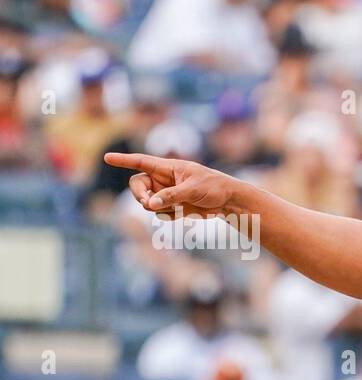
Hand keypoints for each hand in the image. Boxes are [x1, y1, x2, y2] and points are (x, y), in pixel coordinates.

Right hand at [104, 152, 242, 220]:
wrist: (229, 202)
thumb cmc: (215, 188)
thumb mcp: (193, 190)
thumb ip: (171, 196)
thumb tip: (149, 204)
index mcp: (168, 167)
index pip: (141, 162)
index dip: (123, 160)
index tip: (107, 158)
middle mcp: (164, 179)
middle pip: (138, 185)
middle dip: (139, 195)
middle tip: (148, 203)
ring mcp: (167, 193)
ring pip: (147, 202)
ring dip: (155, 208)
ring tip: (176, 208)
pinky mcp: (172, 206)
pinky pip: (159, 213)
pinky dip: (166, 215)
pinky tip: (183, 214)